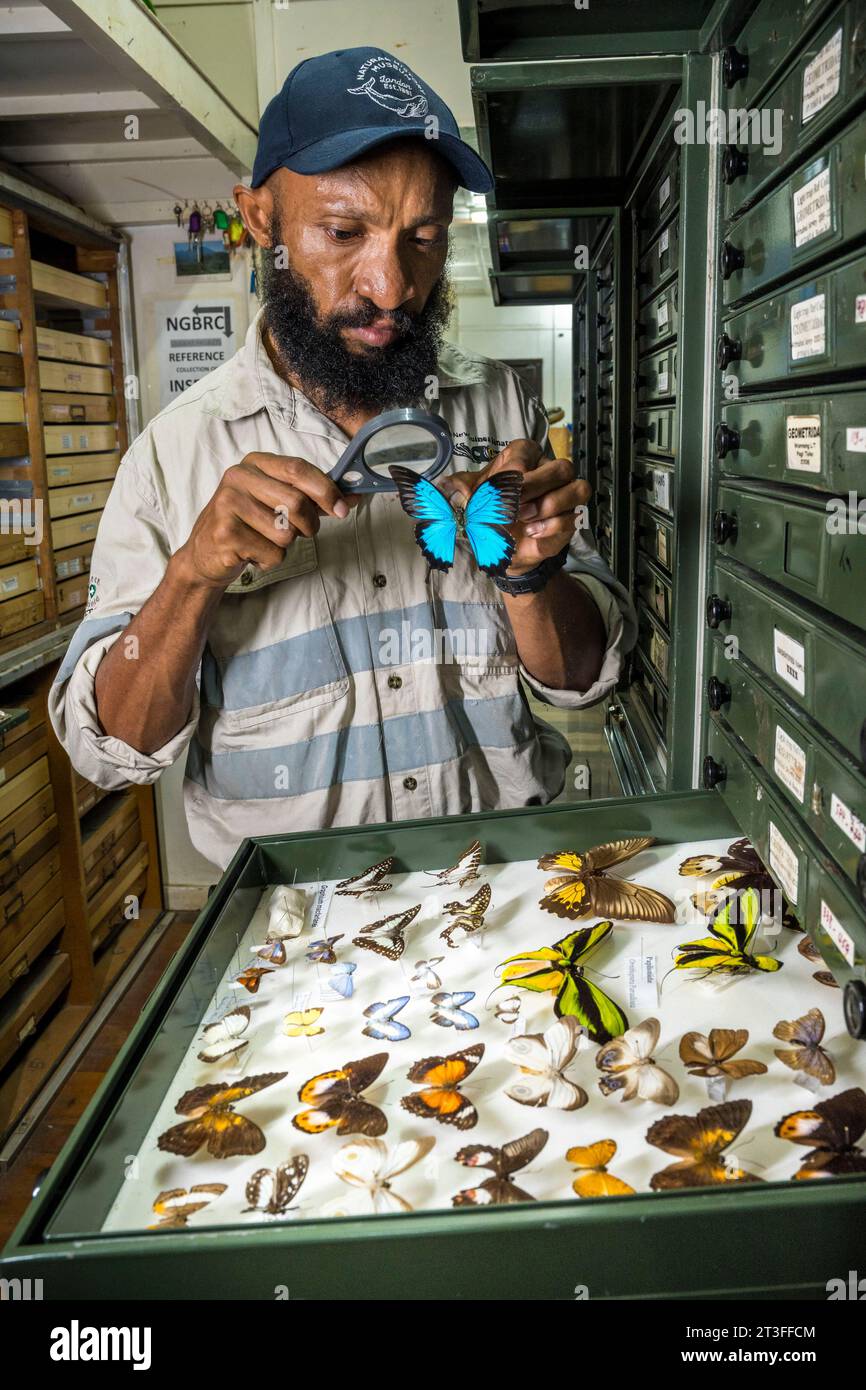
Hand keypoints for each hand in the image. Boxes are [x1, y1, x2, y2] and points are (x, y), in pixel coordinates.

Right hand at [174, 452, 359, 588]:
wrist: (205, 554)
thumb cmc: (249, 525)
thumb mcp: (278, 503)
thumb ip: (313, 498)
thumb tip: (352, 497)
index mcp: (254, 463)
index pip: (298, 469)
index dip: (326, 490)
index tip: (343, 509)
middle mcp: (238, 478)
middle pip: (296, 502)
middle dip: (309, 525)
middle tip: (302, 533)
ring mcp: (228, 504)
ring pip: (286, 532)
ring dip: (284, 546)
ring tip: (264, 541)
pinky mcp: (224, 533)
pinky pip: (272, 553)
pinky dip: (270, 560)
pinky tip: (252, 553)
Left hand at [441, 440, 590, 575]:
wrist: (501, 547)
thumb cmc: (488, 514)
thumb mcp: (469, 499)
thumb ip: (458, 488)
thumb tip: (443, 484)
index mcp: (523, 456)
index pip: (527, 452)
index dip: (515, 473)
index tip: (499, 493)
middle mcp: (548, 470)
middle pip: (561, 468)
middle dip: (536, 488)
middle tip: (515, 508)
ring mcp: (563, 495)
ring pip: (578, 489)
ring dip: (551, 506)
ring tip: (526, 522)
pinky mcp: (569, 520)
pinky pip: (571, 519)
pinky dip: (551, 530)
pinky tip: (532, 535)